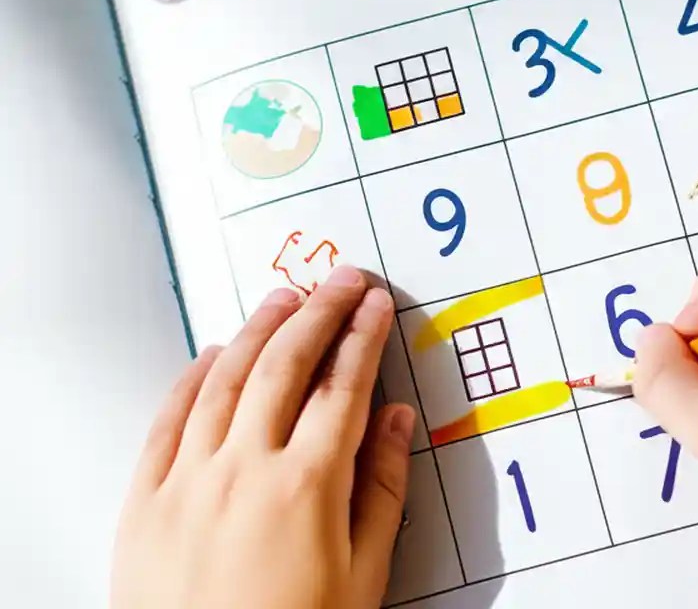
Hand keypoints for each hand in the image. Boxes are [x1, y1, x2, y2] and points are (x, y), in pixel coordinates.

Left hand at [112, 266, 415, 608]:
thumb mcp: (362, 576)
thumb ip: (381, 489)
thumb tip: (394, 419)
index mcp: (306, 488)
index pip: (343, 388)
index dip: (363, 337)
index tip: (375, 305)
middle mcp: (243, 471)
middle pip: (286, 367)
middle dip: (318, 313)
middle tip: (340, 280)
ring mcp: (187, 481)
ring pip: (225, 380)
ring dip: (259, 330)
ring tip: (284, 299)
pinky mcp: (144, 501)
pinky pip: (167, 419)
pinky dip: (192, 377)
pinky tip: (213, 353)